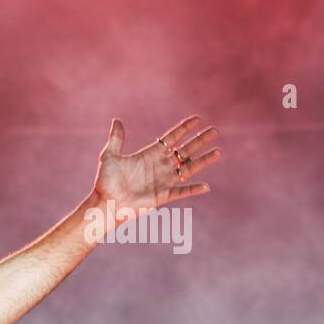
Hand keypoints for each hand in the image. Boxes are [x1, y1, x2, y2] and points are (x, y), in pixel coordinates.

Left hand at [92, 115, 220, 213]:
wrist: (105, 204)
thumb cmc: (105, 182)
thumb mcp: (109, 157)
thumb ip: (116, 139)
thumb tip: (117, 121)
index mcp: (150, 155)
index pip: (171, 138)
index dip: (184, 129)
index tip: (197, 119)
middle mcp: (160, 166)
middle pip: (185, 150)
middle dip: (199, 141)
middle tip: (214, 131)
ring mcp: (163, 181)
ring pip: (188, 168)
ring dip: (203, 161)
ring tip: (218, 152)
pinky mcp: (163, 196)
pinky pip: (181, 191)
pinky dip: (193, 189)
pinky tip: (205, 186)